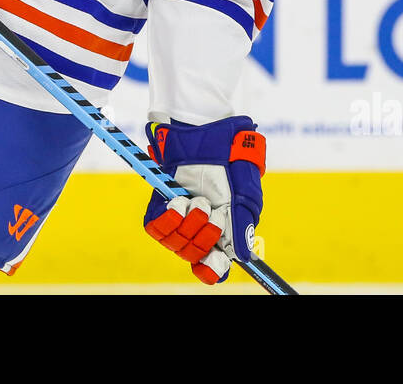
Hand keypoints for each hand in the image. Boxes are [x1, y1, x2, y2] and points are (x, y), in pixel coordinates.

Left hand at [143, 116, 265, 284]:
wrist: (205, 133)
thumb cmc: (229, 160)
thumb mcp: (244, 192)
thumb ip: (243, 224)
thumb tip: (244, 258)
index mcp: (224, 229)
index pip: (215, 264)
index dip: (213, 270)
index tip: (214, 262)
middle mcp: (199, 227)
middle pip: (196, 255)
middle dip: (206, 237)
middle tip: (214, 211)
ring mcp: (179, 217)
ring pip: (177, 244)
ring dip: (190, 224)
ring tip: (198, 200)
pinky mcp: (161, 205)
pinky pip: (157, 228)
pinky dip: (169, 219)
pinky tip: (179, 202)